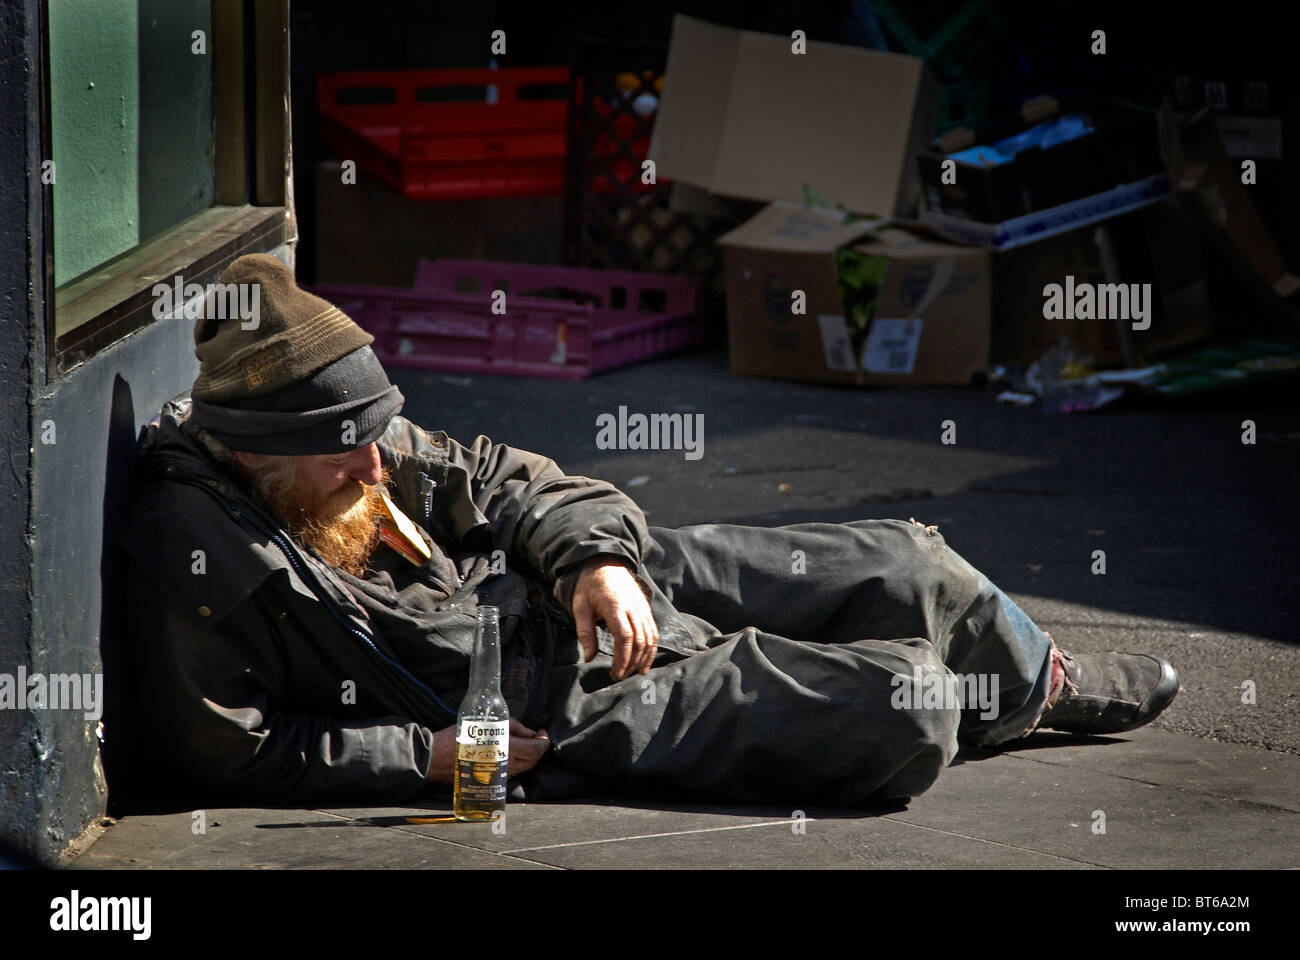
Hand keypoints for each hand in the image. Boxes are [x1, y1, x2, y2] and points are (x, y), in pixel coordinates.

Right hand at [427, 718, 549, 784]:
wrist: (436, 759)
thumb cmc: (460, 737)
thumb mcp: (488, 723)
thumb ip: (513, 727)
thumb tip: (528, 732)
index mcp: (508, 750)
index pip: (537, 750)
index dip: (544, 741)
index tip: (541, 732)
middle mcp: (507, 766)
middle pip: (533, 761)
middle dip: (536, 748)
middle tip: (531, 736)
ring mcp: (499, 777)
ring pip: (523, 768)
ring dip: (526, 757)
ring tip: (518, 743)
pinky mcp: (490, 783)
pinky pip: (510, 773)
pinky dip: (514, 763)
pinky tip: (506, 753)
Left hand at [570, 556, 658, 680]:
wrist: (604, 561)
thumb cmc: (589, 585)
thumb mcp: (579, 606)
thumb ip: (584, 632)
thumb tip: (588, 657)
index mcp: (615, 607)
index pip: (625, 637)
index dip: (622, 658)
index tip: (615, 672)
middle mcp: (633, 607)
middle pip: (640, 640)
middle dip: (632, 662)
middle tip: (621, 676)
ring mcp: (642, 607)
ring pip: (650, 637)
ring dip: (645, 657)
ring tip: (636, 672)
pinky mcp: (645, 607)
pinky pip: (653, 630)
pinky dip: (651, 647)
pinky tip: (645, 659)